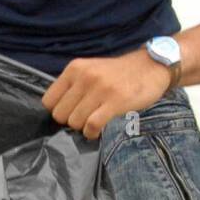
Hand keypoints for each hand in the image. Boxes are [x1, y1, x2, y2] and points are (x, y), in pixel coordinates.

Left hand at [42, 49, 172, 139]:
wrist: (150, 66)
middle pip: (60, 114)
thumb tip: (56, 110)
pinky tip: (96, 131)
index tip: (69, 112)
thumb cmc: (117, 73)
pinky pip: (92, 125)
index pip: (48, 100)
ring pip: (75, 121)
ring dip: (82, 128)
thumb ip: (73, 86)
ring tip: (92, 123)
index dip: (57, 110)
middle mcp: (85, 77)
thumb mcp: (90, 70)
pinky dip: (91, 133)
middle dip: (69, 121)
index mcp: (74, 69)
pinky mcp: (115, 101)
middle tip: (83, 119)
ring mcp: (100, 89)